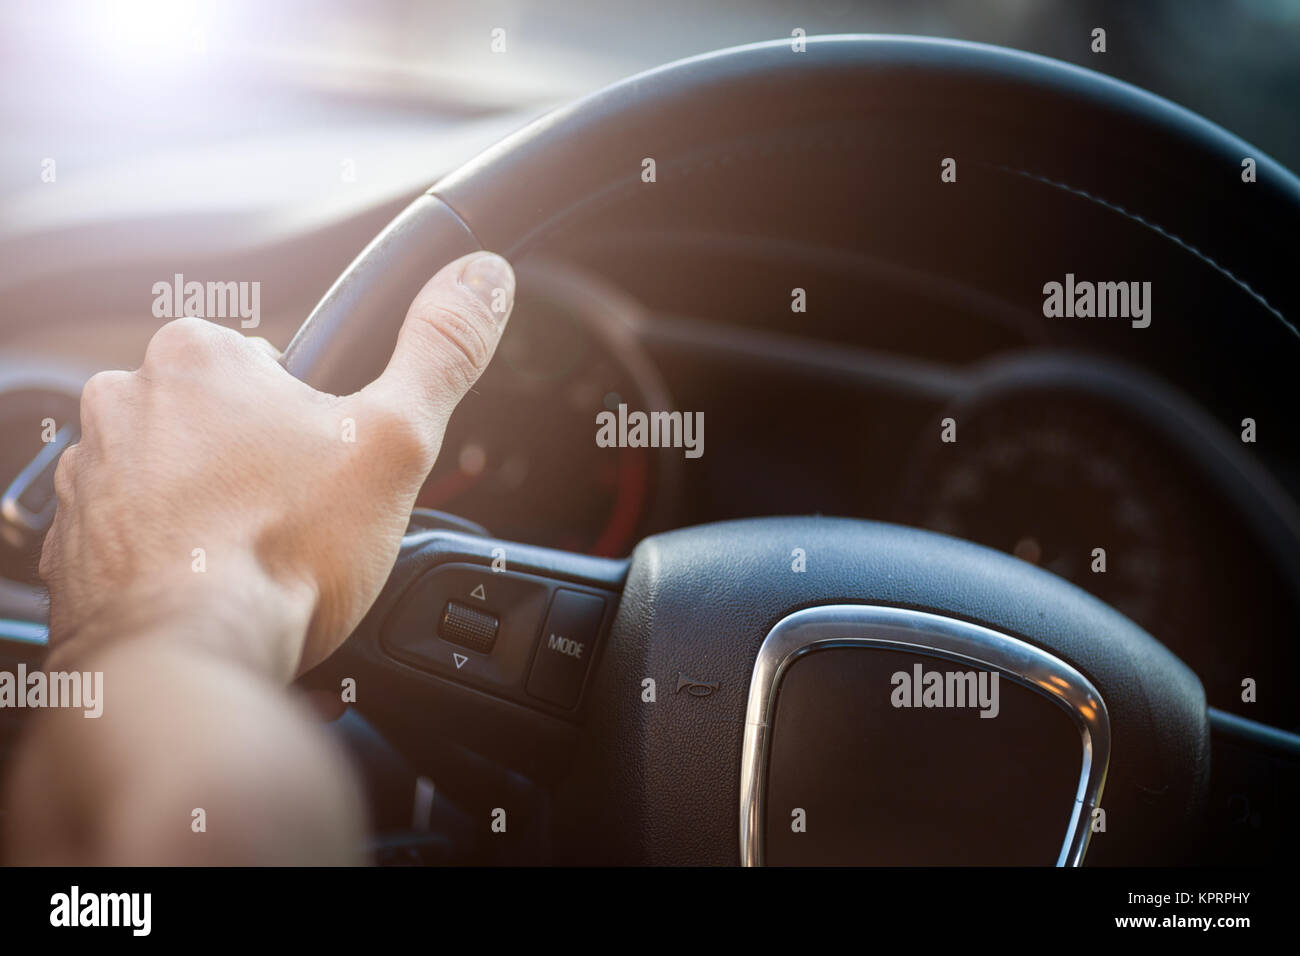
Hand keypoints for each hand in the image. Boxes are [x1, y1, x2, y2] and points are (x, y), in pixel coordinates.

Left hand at [39, 251, 515, 680]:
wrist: (188, 660)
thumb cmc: (281, 551)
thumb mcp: (397, 439)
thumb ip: (441, 350)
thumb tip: (483, 279)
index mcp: (199, 357)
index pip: (271, 366)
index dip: (311, 422)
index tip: (324, 470)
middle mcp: (123, 401)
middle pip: (219, 421)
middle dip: (257, 463)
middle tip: (296, 519)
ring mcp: (90, 476)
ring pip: (174, 477)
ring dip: (210, 507)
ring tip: (252, 558)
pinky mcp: (70, 544)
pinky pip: (133, 535)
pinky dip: (168, 555)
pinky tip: (208, 585)